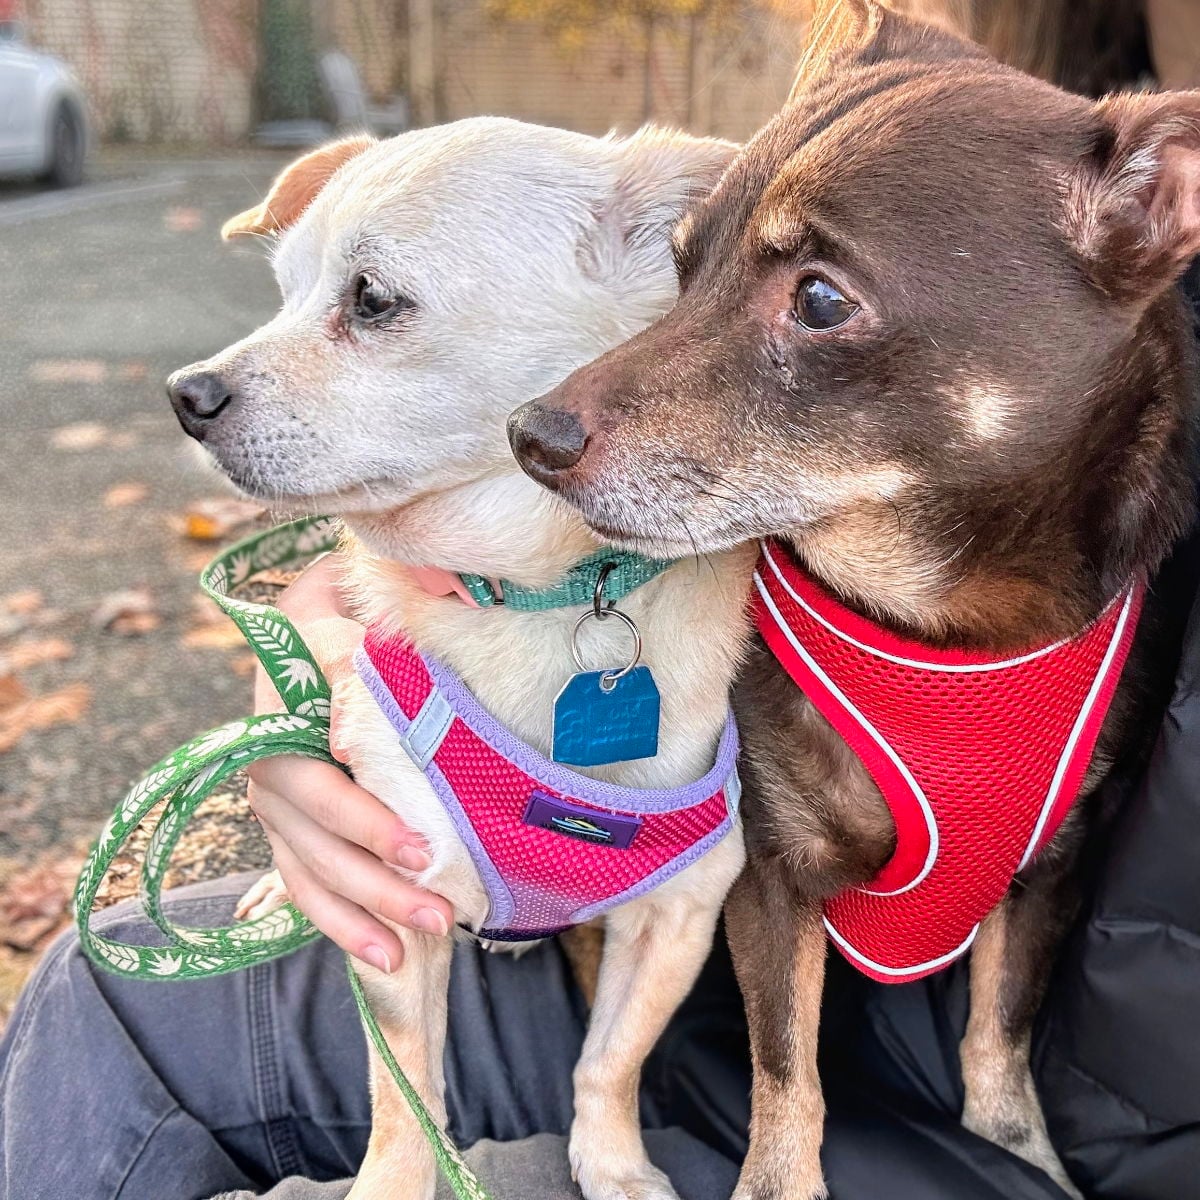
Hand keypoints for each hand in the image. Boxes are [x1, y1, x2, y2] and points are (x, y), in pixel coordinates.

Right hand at [247, 552, 453, 972]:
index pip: (311, 770)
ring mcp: (279, 810)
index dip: (357, 811)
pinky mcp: (293, 840)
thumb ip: (365, 609)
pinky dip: (345, 926)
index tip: (412, 834)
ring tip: (430, 931)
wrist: (307, 640)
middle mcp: (272, 765)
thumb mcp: (339, 600)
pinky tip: (389, 955)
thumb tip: (406, 627)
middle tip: (437, 889)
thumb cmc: (336, 620)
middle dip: (375, 867)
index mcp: (282, 713)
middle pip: (316, 832)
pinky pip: (309, 892)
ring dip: (368, 908)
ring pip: (314, 871)